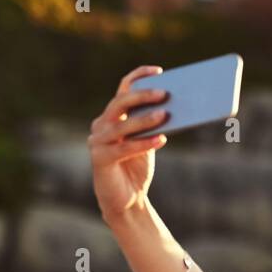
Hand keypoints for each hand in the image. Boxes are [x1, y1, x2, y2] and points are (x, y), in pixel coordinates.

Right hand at [87, 65, 171, 218]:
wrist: (127, 199)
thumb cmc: (137, 167)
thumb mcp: (148, 141)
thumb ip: (153, 125)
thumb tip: (174, 106)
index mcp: (113, 116)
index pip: (124, 89)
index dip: (139, 77)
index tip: (159, 71)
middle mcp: (101, 124)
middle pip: (120, 103)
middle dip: (142, 96)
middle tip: (165, 93)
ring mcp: (97, 141)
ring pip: (121, 126)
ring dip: (144, 120)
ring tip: (165, 115)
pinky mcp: (99, 159)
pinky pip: (123, 148)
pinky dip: (143, 143)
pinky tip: (162, 139)